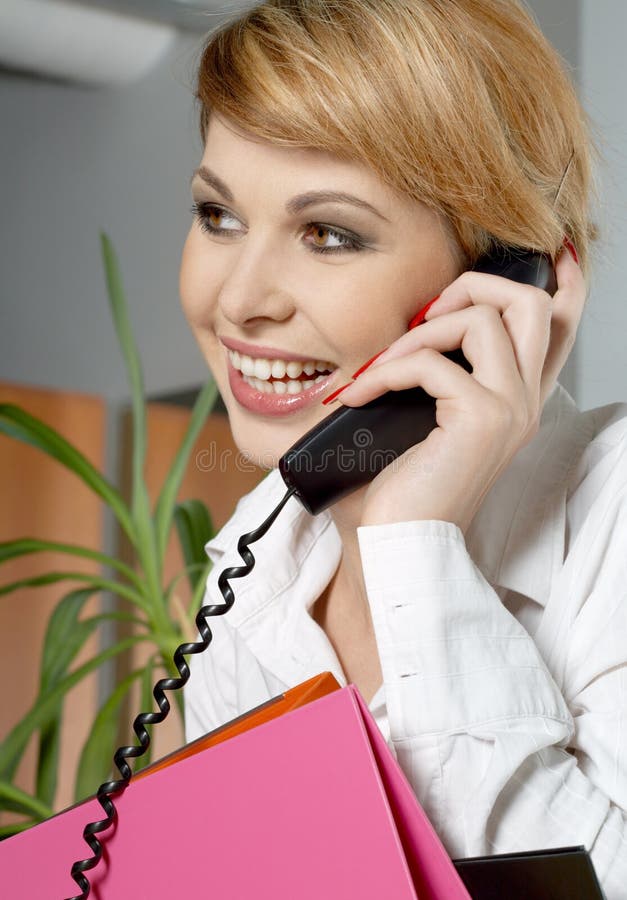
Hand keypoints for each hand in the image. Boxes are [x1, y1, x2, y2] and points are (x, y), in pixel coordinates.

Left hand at [337, 245, 585, 533]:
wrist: (401, 541)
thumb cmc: (406, 486)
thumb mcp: (429, 423)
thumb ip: (440, 379)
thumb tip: (411, 331)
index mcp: (518, 400)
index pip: (559, 330)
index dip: (560, 283)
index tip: (553, 250)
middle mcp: (525, 401)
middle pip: (529, 304)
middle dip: (474, 286)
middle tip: (429, 314)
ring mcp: (509, 408)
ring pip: (481, 319)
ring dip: (420, 330)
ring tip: (383, 367)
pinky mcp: (479, 417)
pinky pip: (428, 362)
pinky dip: (385, 371)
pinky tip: (359, 395)